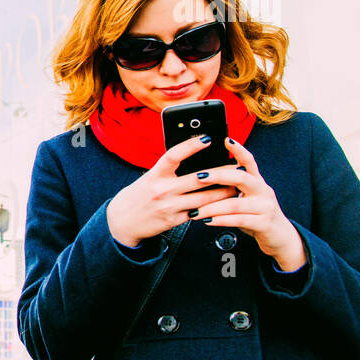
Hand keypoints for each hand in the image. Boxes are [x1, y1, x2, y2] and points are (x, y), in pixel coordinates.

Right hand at [106, 134, 240, 246]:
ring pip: (203, 199)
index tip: (208, 138)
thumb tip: (196, 158)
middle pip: (197, 179)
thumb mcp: (150, 177)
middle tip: (237, 167)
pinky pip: (198, 213)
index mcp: (155, 174)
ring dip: (223, 193)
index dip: (191, 145)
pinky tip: (222, 204)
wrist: (122, 221)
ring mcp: (168, 206)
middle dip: (221, 173)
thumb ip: (169, 169)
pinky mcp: (173, 221)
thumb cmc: (140, 195)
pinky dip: (212, 208)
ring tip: (236, 187)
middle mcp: (161, 189)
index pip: (174, 155)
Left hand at [185, 137, 307, 270]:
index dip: (239, 150)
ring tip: (195, 211)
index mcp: (257, 181)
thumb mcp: (246, 197)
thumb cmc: (255, 214)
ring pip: (235, 203)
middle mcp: (263, 190)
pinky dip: (221, 220)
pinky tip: (208, 221)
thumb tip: (204, 177)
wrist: (279, 236)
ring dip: (211, 207)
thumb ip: (231, 188)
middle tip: (199, 176)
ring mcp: (265, 206)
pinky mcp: (264, 223)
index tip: (226, 139)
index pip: (249, 161)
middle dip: (218, 175)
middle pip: (241, 177)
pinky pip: (239, 220)